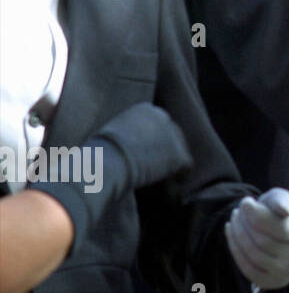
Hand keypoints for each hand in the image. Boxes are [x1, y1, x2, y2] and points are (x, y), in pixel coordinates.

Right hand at [29, 102, 192, 250]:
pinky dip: (180, 175)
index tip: (149, 152)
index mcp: (145, 110)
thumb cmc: (98, 151)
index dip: (155, 139)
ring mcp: (172, 134)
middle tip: (160, 166)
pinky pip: (186, 165)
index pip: (157, 123)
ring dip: (173, 162)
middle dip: (166, 149)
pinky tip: (176, 182)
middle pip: (171, 134)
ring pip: (180, 149)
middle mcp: (162, 117)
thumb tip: (123, 146)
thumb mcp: (110, 133)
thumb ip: (125, 133)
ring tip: (167, 177)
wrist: (106, 161)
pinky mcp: (179, 153)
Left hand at [224, 188, 288, 291]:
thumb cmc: (280, 210)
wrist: (280, 231)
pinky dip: (234, 248)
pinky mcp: (272, 281)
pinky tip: (231, 232)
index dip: (259, 216)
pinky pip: (247, 267)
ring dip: (237, 234)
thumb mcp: (283, 198)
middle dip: (245, 224)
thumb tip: (283, 210)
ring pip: (254, 254)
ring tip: (235, 219)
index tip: (245, 202)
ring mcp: (288, 272)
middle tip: (238, 211)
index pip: (282, 229)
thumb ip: (282, 200)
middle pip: (264, 242)